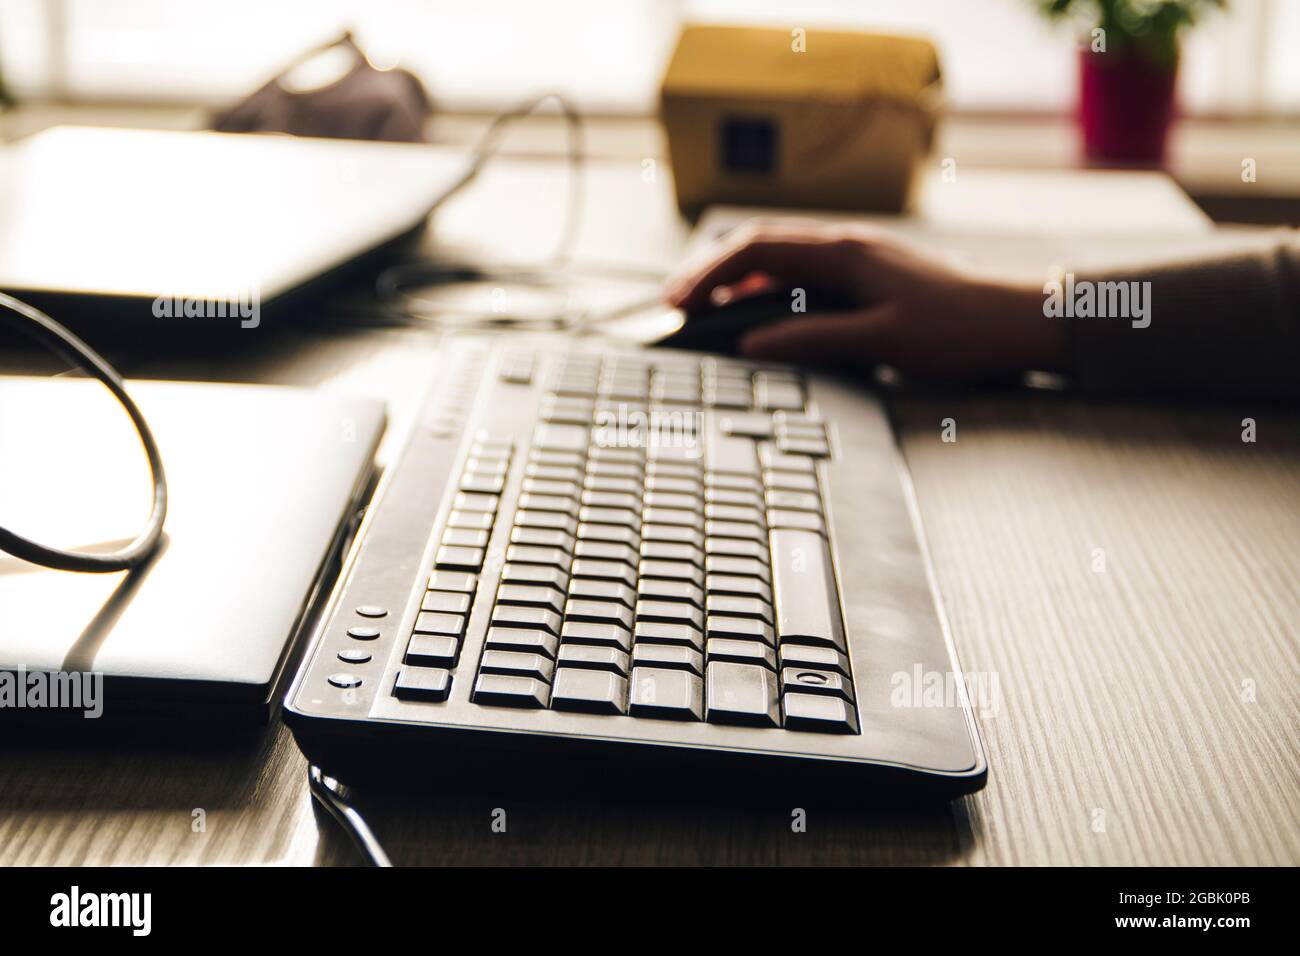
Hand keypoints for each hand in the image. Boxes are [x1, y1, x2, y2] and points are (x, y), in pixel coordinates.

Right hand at [664, 221, 1064, 379]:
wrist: (1016, 322)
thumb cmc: (959, 330)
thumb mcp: (882, 341)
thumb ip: (813, 338)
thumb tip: (753, 344)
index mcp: (844, 253)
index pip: (757, 249)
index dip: (710, 273)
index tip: (678, 302)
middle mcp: (846, 247)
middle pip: (760, 247)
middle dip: (712, 273)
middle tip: (676, 305)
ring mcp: (856, 260)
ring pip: (779, 261)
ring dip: (738, 282)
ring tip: (704, 311)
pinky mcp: (866, 278)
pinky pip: (802, 278)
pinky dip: (768, 293)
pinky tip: (757, 317)